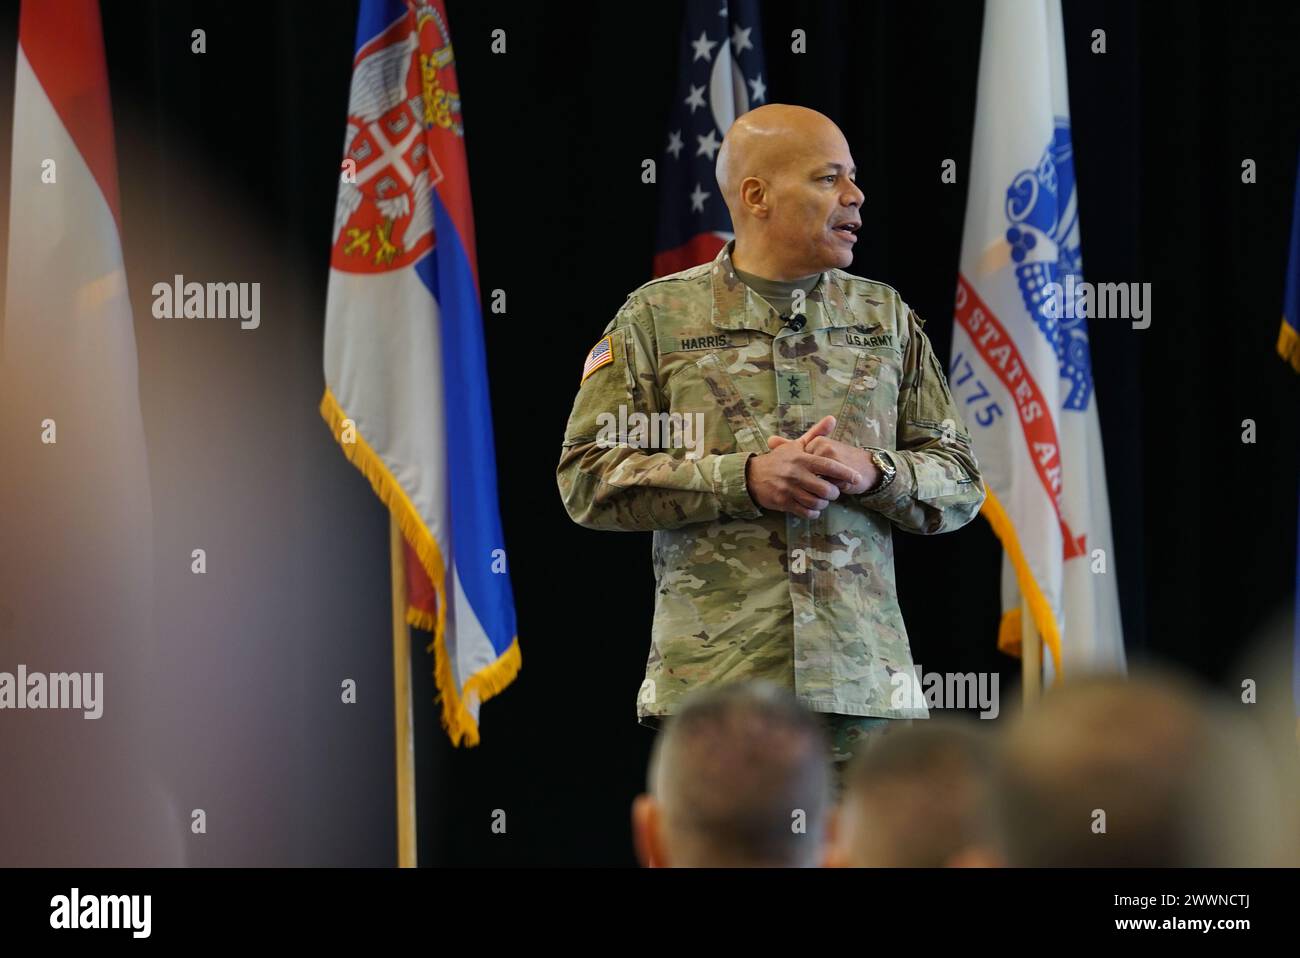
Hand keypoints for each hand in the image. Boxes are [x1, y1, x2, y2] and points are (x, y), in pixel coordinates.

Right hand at [745, 415, 862, 518]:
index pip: (829, 466)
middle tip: (833, 491)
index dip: (845, 473)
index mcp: (802, 459)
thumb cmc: (779, 460)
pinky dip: (813, 512)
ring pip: (816, 502)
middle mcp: (796, 474)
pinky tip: (813, 508)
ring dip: (823, 504)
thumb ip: (816, 433)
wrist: (752, 475)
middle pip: (825, 489)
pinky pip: (805, 512)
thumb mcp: (796, 445)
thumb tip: (832, 418)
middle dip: (834, 493)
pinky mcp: (783, 502)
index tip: (857, 478)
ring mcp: (789, 489)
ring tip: (822, 500)